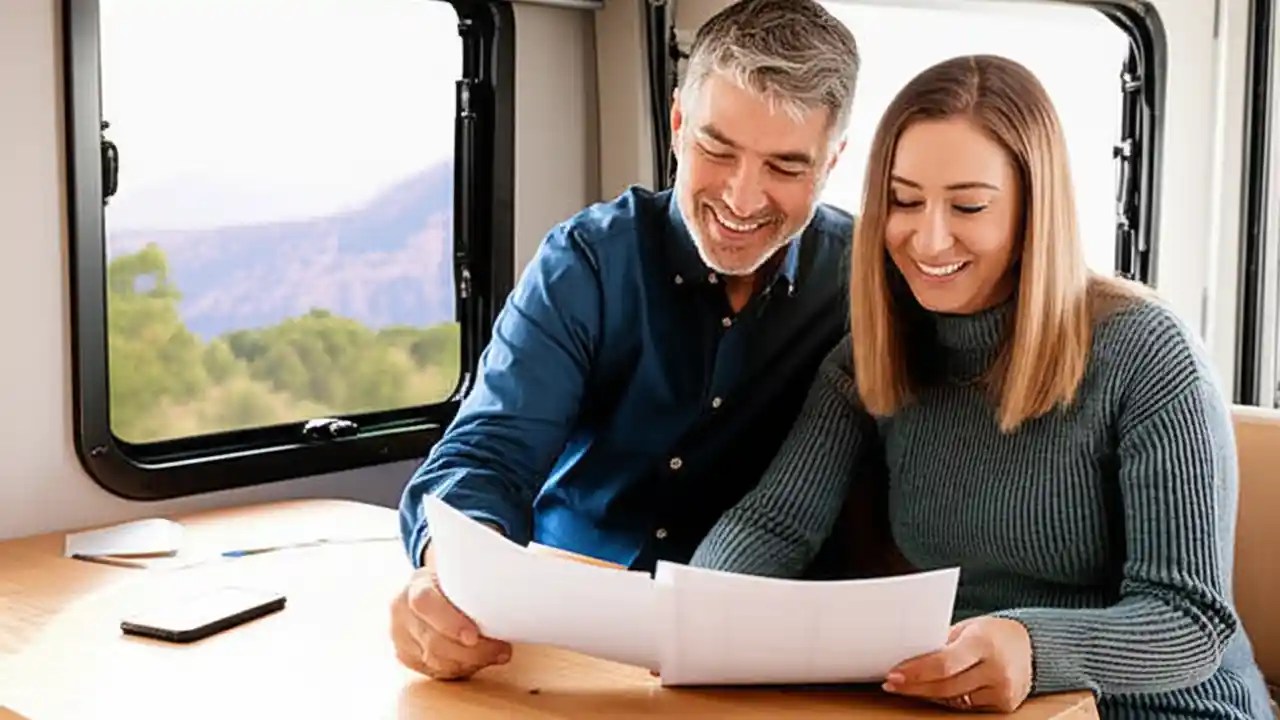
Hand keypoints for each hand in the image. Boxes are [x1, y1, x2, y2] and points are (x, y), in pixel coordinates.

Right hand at [389, 544, 511, 679]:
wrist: (428, 591)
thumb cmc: (451, 584)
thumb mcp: (460, 574)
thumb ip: (478, 581)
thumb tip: (519, 582)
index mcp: (415, 585)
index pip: (425, 603)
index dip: (450, 623)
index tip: (474, 636)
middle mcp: (401, 611)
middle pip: (433, 641)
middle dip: (472, 652)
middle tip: (501, 650)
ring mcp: (401, 637)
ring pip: (435, 662)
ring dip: (470, 662)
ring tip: (495, 654)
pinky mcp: (406, 657)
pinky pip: (435, 671)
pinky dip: (460, 669)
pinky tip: (476, 660)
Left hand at [882, 616, 1032, 712]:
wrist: (1030, 645)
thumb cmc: (992, 633)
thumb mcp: (966, 629)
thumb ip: (941, 643)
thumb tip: (907, 657)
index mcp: (984, 643)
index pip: (943, 664)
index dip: (915, 672)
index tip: (894, 675)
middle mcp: (997, 669)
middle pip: (945, 686)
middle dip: (914, 686)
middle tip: (892, 683)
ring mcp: (1003, 690)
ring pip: (953, 699)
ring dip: (927, 694)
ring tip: (907, 686)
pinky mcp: (1005, 705)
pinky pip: (966, 706)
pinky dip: (947, 699)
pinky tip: (933, 692)